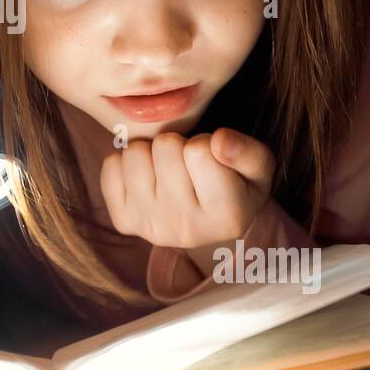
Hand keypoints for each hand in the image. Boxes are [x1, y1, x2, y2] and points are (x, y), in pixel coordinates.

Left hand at [98, 128, 273, 249]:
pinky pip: (110, 166)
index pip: (199, 150)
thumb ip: (248, 152)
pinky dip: (126, 165)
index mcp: (226, 217)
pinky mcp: (123, 222)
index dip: (205, 143)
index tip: (211, 160)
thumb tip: (219, 140)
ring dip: (150, 152)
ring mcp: (150, 227)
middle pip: (165, 146)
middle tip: (188, 165)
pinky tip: (147, 178)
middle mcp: (186, 229)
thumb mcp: (258, 169)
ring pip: (134, 152)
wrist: (206, 222)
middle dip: (177, 145)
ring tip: (167, 169)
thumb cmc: (236, 185)